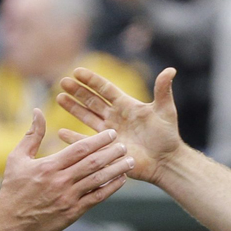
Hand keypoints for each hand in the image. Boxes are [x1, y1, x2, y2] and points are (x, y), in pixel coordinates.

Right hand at [0, 109, 133, 230]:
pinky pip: (96, 198)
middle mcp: (61, 181)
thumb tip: (37, 110)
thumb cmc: (13, 186)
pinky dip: (111, 188)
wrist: (9, 219)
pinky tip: (121, 180)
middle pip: (93, 163)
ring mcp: (68, 197)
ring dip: (116, 169)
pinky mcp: (73, 212)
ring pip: (98, 180)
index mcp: (49, 166)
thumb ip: (32, 134)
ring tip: (130, 161)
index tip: (111, 133)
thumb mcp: (17, 157)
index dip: (98, 140)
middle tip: (124, 145)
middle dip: (111, 152)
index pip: (79, 149)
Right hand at [57, 67, 182, 184]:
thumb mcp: (165, 110)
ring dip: (73, 108)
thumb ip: (163, 90)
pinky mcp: (107, 148)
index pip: (105, 89)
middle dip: (78, 91)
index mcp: (126, 105)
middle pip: (92, 101)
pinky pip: (87, 142)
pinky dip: (74, 138)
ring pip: (87, 117)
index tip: (77, 71)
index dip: (92, 81)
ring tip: (59, 98)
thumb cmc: (167, 135)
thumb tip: (171, 69)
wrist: (166, 160)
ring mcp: (109, 133)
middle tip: (63, 82)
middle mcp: (115, 117)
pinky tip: (60, 132)